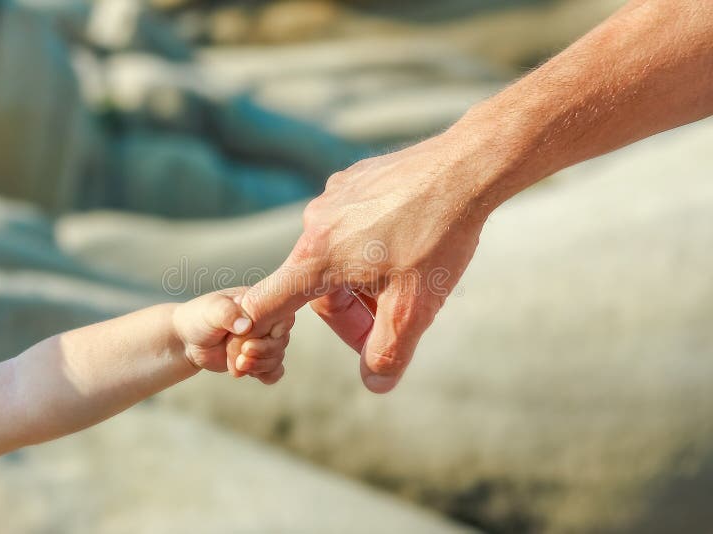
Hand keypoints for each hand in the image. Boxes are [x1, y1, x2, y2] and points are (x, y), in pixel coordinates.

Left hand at [173, 288, 293, 383]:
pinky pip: (274, 371)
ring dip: (260, 364)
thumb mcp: (211, 310)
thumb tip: (246, 325)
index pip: (282, 315)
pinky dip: (266, 374)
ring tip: (238, 364)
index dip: (272, 330)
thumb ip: (229, 314)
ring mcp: (263, 341)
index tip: (251, 337)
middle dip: (262, 351)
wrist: (188, 340)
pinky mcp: (258, 359)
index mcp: (260, 302)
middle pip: (281, 341)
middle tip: (243, 352)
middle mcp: (266, 322)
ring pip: (277, 357)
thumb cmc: (199, 317)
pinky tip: (249, 372)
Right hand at [241, 129, 496, 392]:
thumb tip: (374, 384)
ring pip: (335, 256)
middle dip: (349, 315)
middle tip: (386, 331)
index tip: (252, 349)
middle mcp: (315, 223)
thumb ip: (389, 351)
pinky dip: (367, 248)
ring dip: (360, 283)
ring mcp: (334, 196)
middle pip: (315, 286)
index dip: (255, 330)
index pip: (267, 303)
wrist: (466, 168)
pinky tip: (404, 249)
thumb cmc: (438, 237)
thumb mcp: (414, 306)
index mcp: (317, 257)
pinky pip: (349, 225)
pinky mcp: (354, 180)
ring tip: (403, 288)